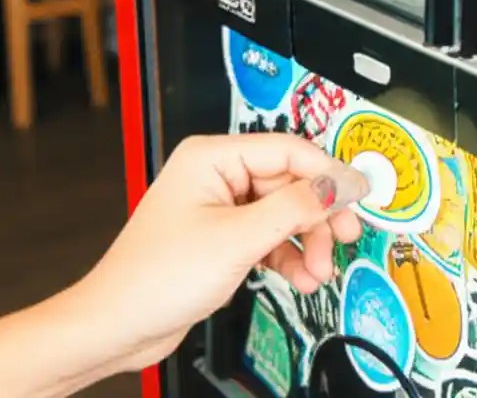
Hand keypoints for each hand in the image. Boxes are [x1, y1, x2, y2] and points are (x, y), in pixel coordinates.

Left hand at [71, 133, 368, 371]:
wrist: (117, 325)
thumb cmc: (153, 277)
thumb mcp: (237, 239)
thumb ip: (294, 208)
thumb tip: (337, 185)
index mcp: (212, 157)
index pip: (288, 150)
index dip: (327, 173)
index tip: (359, 194)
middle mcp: (216, 176)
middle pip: (290, 185)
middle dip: (317, 217)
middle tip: (342, 238)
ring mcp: (220, 209)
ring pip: (284, 214)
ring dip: (305, 243)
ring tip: (317, 271)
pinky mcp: (223, 239)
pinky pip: (270, 238)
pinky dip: (288, 257)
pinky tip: (301, 277)